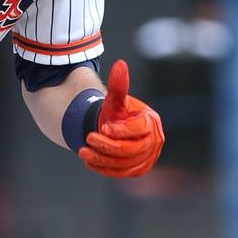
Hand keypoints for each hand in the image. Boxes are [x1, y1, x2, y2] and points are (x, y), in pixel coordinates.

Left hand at [79, 60, 164, 178]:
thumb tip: (120, 64)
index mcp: (151, 122)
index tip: (103, 127)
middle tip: (88, 139)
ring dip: (102, 159)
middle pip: (132, 149)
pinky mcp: (138, 170)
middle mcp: (155, 142)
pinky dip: (104, 168)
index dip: (121, 130)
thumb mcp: (115, 99)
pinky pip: (122, 173)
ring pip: (124, 163)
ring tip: (83, 151)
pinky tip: (89, 161)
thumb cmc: (116, 113)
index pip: (139, 129)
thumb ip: (118, 85)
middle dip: (108, 146)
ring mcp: (148, 158)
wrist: (113, 130)